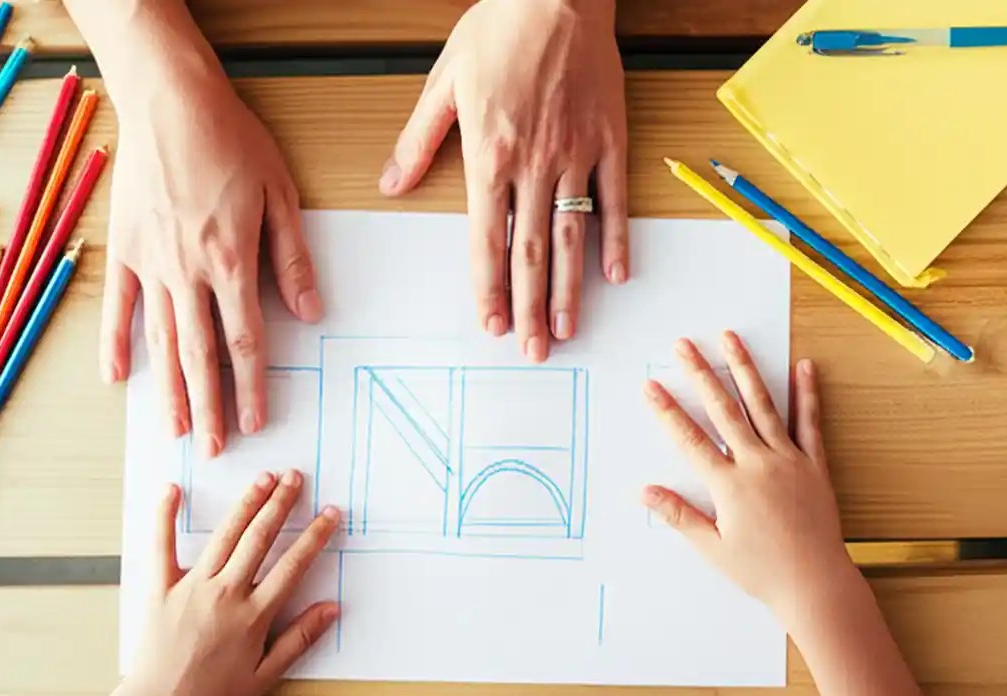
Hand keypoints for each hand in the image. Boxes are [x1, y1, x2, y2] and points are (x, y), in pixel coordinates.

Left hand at [94, 471, 340, 695]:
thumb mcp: (265, 675)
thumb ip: (300, 639)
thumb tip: (331, 609)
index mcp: (253, 616)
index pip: (293, 564)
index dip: (315, 535)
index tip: (329, 514)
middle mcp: (225, 594)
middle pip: (261, 538)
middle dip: (282, 504)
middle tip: (296, 478)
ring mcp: (192, 587)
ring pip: (225, 535)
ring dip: (247, 502)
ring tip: (263, 479)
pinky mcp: (161, 588)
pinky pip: (162, 546)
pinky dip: (164, 516)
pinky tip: (172, 491)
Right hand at [100, 67, 321, 456]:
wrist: (170, 102)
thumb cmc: (230, 141)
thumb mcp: (280, 194)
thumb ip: (291, 257)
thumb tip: (310, 311)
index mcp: (231, 261)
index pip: (244, 339)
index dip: (252, 385)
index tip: (258, 421)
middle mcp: (188, 272)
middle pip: (200, 353)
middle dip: (211, 406)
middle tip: (216, 449)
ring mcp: (150, 263)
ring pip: (161, 340)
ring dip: (169, 390)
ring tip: (176, 431)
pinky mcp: (124, 249)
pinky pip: (119, 307)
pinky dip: (116, 344)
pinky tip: (118, 379)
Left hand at [380, 0, 627, 361]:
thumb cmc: (499, 27)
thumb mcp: (444, 80)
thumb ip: (418, 140)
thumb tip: (391, 186)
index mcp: (489, 153)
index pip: (487, 238)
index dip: (488, 287)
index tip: (489, 324)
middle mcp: (534, 163)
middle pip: (531, 251)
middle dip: (529, 307)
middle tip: (533, 351)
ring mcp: (577, 154)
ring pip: (572, 235)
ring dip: (568, 289)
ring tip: (567, 329)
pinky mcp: (610, 139)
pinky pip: (614, 199)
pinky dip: (615, 239)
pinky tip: (614, 276)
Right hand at [641, 331, 854, 620]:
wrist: (816, 583)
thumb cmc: (763, 571)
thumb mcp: (713, 548)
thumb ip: (679, 515)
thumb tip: (645, 492)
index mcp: (729, 485)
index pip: (690, 438)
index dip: (667, 410)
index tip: (651, 385)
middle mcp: (757, 463)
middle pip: (723, 409)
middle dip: (700, 373)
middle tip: (683, 345)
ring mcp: (788, 459)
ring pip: (762, 405)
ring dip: (744, 369)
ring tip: (730, 338)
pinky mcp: (814, 465)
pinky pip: (810, 422)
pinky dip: (807, 393)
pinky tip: (804, 367)